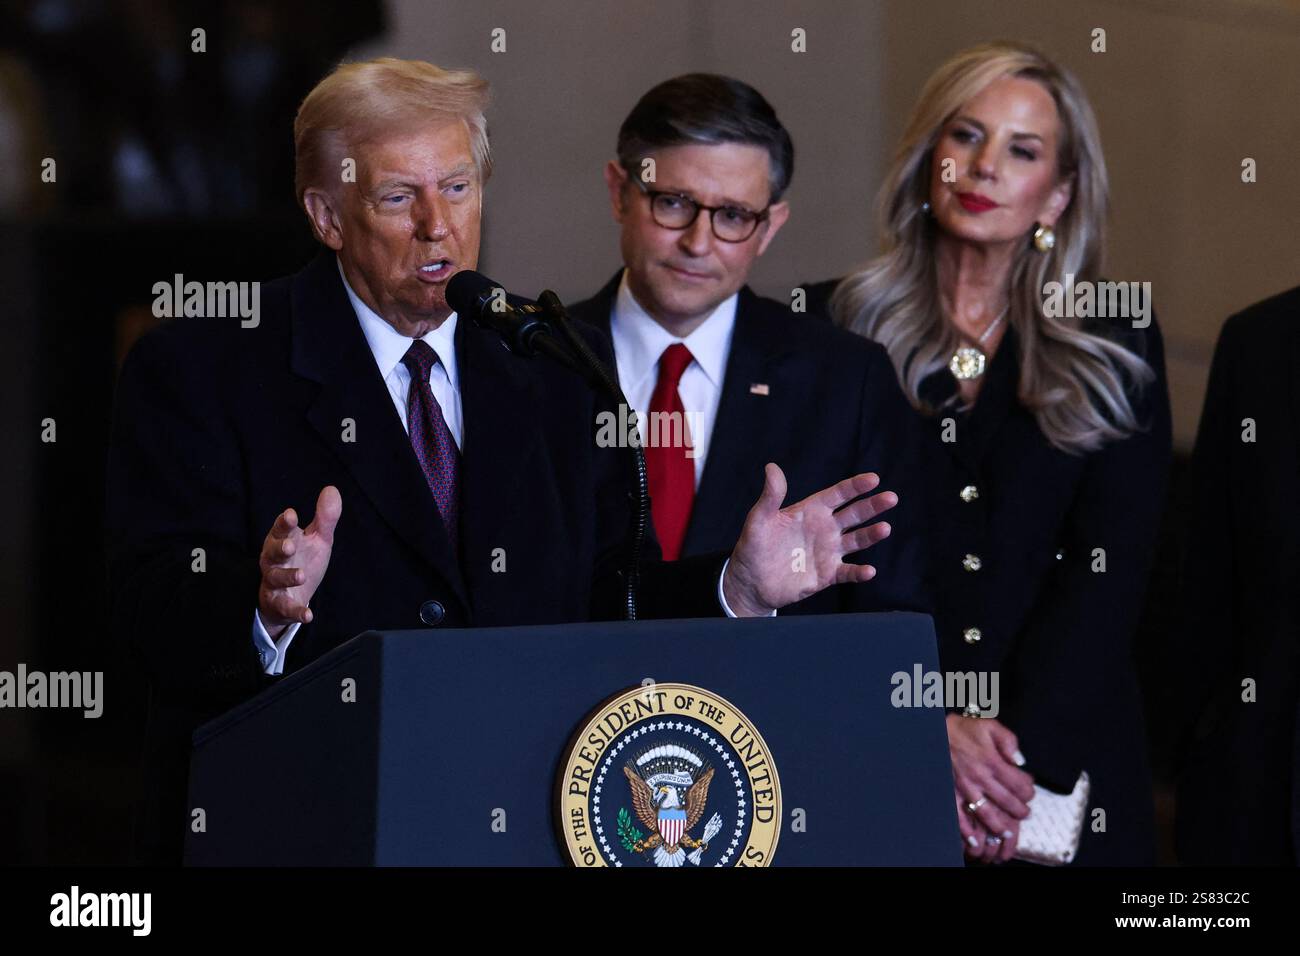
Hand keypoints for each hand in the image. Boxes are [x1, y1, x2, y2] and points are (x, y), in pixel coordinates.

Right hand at [257, 486, 341, 638]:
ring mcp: (274, 583)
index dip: (283, 523)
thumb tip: (332, 489)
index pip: (280, 529)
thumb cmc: (303, 560)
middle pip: (272, 553)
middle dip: (279, 548)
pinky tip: (308, 615)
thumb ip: (325, 518)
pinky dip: (296, 611)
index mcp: (283, 541)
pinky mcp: (280, 604)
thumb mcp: (318, 539)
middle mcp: (274, 561)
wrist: (292, 596)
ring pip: (275, 578)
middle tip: (290, 546)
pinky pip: (286, 608)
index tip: (291, 514)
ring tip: (301, 575)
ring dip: (287, 576)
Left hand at [722, 463, 897, 616]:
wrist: (751, 581)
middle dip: (872, 506)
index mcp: (811, 511)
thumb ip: (770, 496)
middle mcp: (824, 529)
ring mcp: (828, 551)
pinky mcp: (827, 574)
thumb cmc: (753, 547)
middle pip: (854, 514)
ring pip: (857, 540)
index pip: (838, 495)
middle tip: (891, 498)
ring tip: (885, 528)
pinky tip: (869, 571)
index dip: (855, 487)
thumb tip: (772, 468)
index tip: (873, 479)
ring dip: (871, 535)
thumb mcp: (758, 520)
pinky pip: (848, 572)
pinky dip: (859, 572)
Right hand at [947, 713, 1033, 862]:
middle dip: (1020, 811)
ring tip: (1008, 831)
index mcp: (992, 761)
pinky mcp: (951, 792)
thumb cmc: (964, 728)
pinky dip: (967, 832)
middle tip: (1024, 813)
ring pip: (987, 813)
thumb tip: (1021, 762)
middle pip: (1007, 801)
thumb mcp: (990, 726)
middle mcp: (980, 777)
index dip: (1029, 791)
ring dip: (1000, 826)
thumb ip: (1009, 741)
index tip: (1029, 793)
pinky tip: (975, 841)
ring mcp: (965, 787)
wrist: (935, 731)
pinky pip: (959, 816)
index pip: (1019, 784)